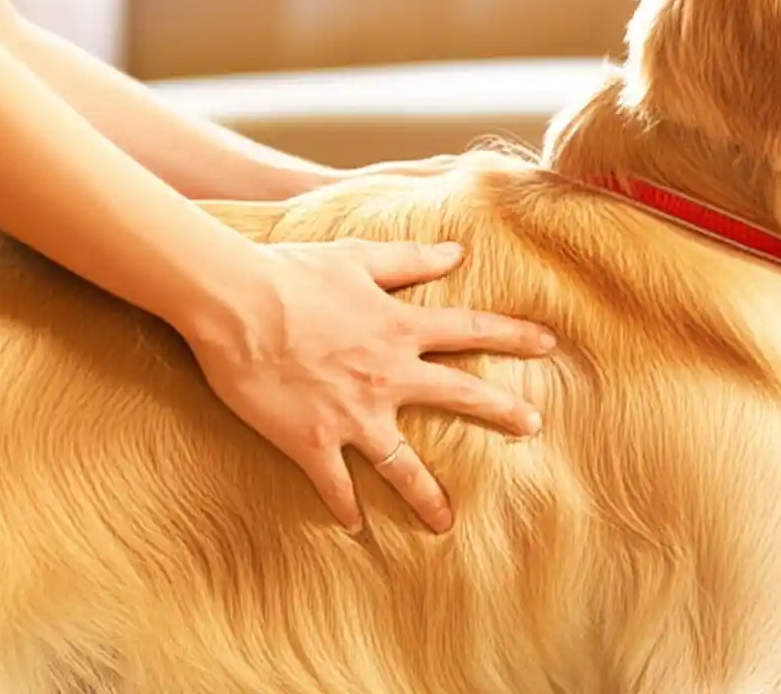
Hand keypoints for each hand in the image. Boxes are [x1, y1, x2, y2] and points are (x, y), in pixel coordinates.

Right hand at [182, 238, 554, 534]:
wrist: (233, 302)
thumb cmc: (292, 273)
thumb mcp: (358, 258)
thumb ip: (411, 260)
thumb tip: (458, 252)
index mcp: (400, 328)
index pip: (471, 331)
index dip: (513, 335)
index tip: (548, 344)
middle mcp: (388, 374)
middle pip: (459, 395)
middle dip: (502, 412)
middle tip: (533, 427)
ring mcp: (353, 413)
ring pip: (402, 464)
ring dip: (426, 495)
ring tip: (447, 522)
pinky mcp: (313, 440)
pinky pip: (336, 484)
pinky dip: (344, 508)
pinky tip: (355, 528)